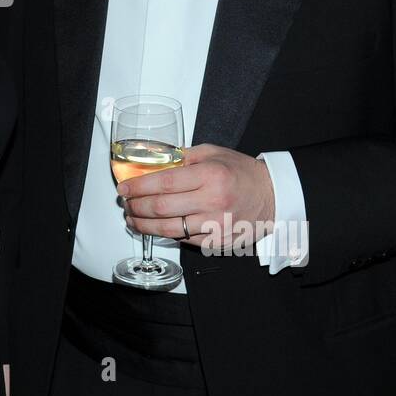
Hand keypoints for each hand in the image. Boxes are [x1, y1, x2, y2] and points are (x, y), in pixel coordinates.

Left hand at [118, 144, 275, 252]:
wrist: (271, 195)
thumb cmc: (240, 173)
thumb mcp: (213, 153)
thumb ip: (182, 156)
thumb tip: (152, 161)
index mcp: (210, 175)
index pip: (164, 182)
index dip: (139, 187)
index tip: (124, 188)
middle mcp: (213, 201)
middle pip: (162, 208)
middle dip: (136, 206)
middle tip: (125, 203)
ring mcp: (217, 225)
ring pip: (169, 229)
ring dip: (144, 225)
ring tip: (133, 218)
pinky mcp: (219, 242)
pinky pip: (185, 241)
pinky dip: (167, 234)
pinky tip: (156, 227)